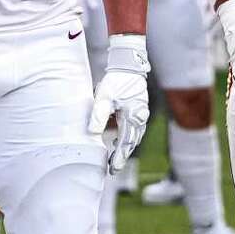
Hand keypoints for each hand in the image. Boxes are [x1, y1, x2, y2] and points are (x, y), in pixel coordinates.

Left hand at [88, 35, 151, 172]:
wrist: (129, 64)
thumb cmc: (117, 80)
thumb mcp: (104, 96)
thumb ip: (99, 114)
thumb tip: (93, 132)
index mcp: (133, 116)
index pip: (126, 142)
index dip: (119, 157)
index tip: (113, 169)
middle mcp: (140, 117)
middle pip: (132, 142)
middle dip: (122, 156)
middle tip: (112, 169)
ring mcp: (141, 114)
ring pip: (134, 136)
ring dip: (124, 147)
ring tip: (113, 159)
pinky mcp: (138, 110)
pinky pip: (134, 129)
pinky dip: (126, 137)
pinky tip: (115, 140)